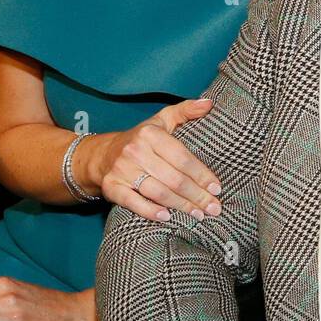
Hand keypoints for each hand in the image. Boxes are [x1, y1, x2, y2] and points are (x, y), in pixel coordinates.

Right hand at [89, 98, 224, 222]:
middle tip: (213, 208)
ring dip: (181, 206)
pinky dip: (150, 211)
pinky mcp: (112, 187)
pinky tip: (167, 217)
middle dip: (197, 195)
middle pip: (173, 178)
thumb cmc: (141, 139)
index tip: (217, 188)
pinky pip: (133, 202)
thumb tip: (209, 103)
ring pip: (158, 192)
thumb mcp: (162, 120)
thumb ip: (186, 111)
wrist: (103, 154)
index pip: (182, 158)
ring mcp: (122, 170)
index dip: (202, 175)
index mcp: (150, 134)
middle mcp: (135, 151)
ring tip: (198, 215)